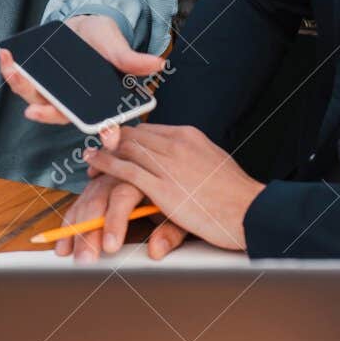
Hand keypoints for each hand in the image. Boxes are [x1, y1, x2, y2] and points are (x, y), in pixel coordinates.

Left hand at [0, 14, 164, 143]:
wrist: (82, 24)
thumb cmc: (102, 39)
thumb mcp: (116, 44)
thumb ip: (130, 58)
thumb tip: (158, 63)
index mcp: (98, 103)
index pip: (105, 124)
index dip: (107, 133)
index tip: (109, 138)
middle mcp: (74, 105)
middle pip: (62, 116)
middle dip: (48, 114)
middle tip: (35, 110)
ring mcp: (53, 95)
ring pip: (37, 100)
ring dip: (22, 87)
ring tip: (14, 69)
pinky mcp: (37, 82)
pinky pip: (23, 81)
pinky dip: (12, 70)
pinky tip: (7, 55)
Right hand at [53, 174, 190, 262]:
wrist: (206, 184)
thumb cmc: (198, 202)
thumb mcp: (188, 218)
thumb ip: (171, 233)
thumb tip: (155, 250)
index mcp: (150, 174)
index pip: (122, 196)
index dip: (114, 222)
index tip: (109, 247)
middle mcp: (129, 169)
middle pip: (99, 195)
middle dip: (87, 229)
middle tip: (83, 257)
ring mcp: (118, 174)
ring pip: (88, 194)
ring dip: (74, 223)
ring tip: (65, 250)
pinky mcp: (108, 181)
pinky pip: (88, 194)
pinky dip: (75, 213)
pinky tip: (67, 232)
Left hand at [84, 124, 263, 251]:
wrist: (250, 211)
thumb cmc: (236, 195)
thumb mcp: (213, 165)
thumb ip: (192, 161)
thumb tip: (181, 166)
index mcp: (189, 136)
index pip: (150, 130)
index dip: (130, 137)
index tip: (119, 143)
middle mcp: (176, 144)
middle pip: (134, 135)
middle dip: (112, 142)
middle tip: (98, 149)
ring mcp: (167, 163)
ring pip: (126, 148)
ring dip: (104, 152)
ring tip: (89, 157)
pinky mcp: (161, 185)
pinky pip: (125, 170)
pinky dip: (105, 164)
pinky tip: (93, 165)